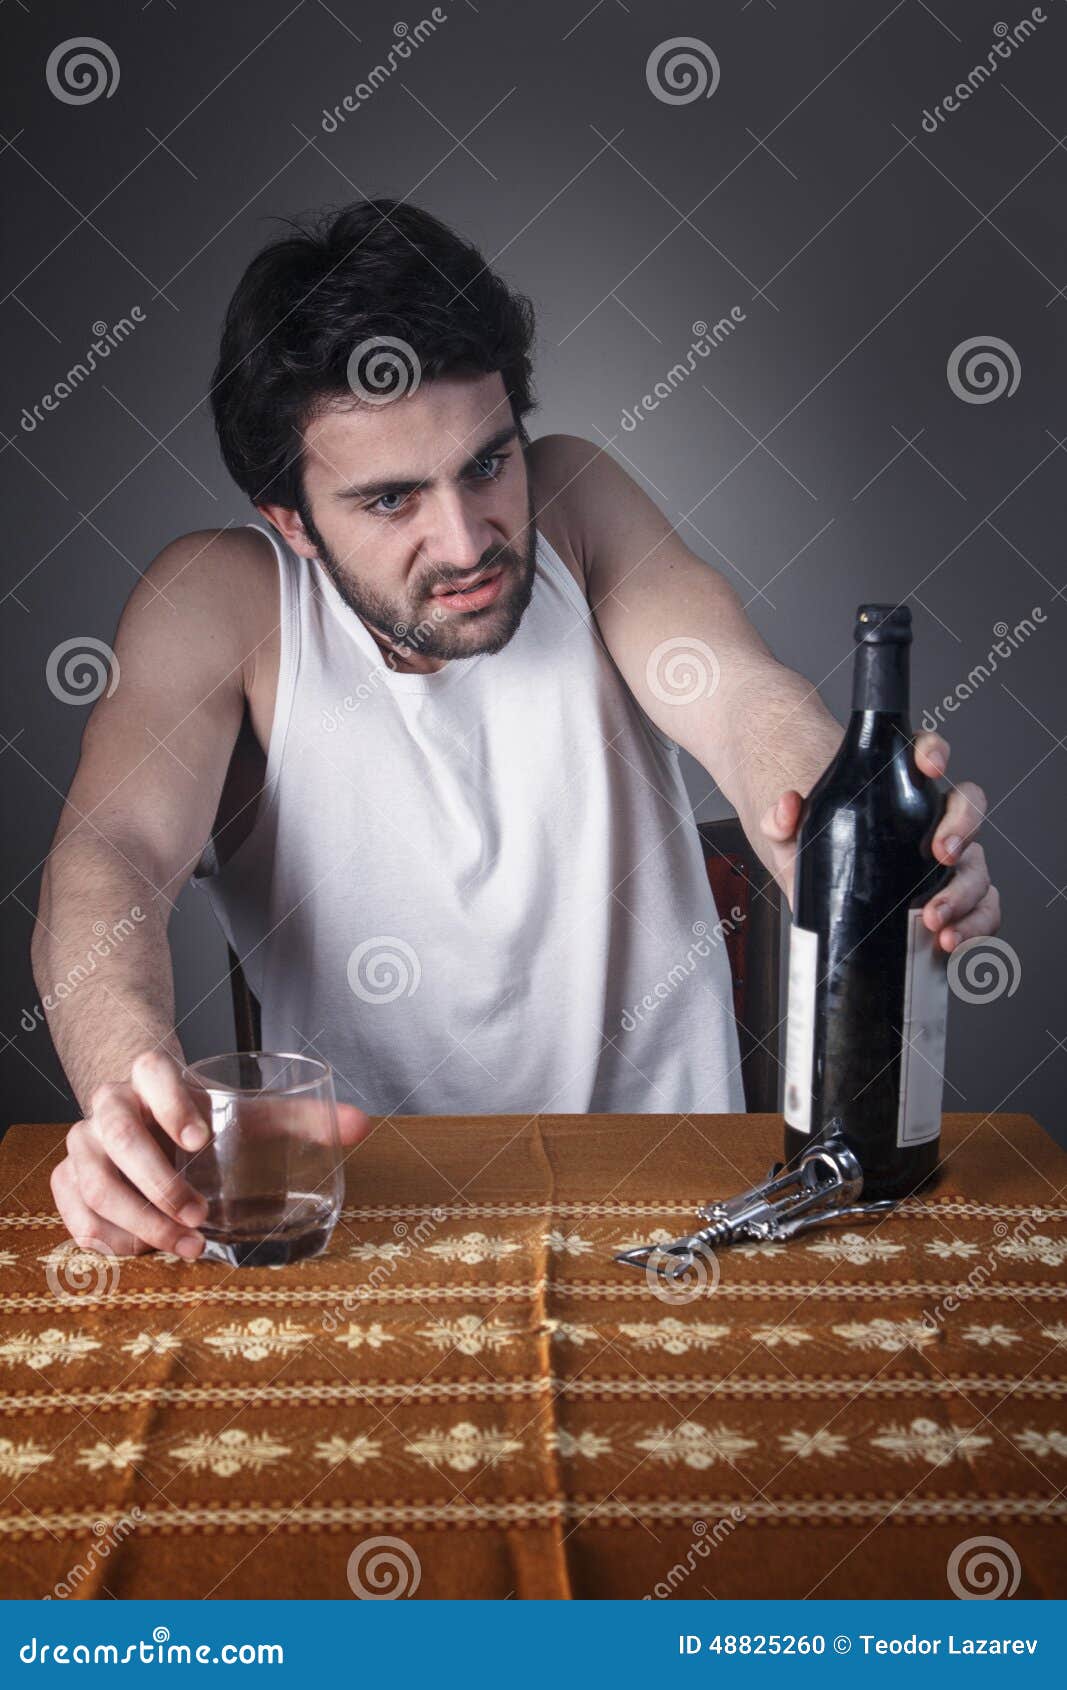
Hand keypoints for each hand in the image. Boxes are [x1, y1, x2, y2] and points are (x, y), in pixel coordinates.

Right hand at [51, 1049, 372, 1257]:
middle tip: (197, 1214)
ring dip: (137, 1220)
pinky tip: (141, 1250)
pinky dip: (105, 1237)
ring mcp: (83, 1142)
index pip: (151, 1070)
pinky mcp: (69, 1178)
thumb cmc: (202, 1115)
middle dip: (157, 1182)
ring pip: (94, 1180)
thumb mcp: (248, 1111)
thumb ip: (301, 1118)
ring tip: (184, 1246)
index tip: (200, 1136)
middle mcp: (110, 1104)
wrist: (142, 1116)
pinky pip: (74, 1211)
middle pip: (118, 1136)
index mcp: (151, 1076)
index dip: (170, 1099)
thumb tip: (363, 1123)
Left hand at [759, 731, 999, 951]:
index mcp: (896, 788)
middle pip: (966, 809)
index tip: (928, 767)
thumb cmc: (809, 846)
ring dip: (966, 891)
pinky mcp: (948, 900)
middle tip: (939, 855)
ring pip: (977, 865)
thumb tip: (786, 807)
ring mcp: (944, 862)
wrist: (814, 890)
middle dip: (962, 830)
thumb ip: (778, 816)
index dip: (933, 751)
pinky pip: (980, 908)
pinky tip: (949, 940)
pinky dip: (975, 925)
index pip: (926, 754)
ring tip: (934, 917)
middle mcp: (929, 820)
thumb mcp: (786, 831)